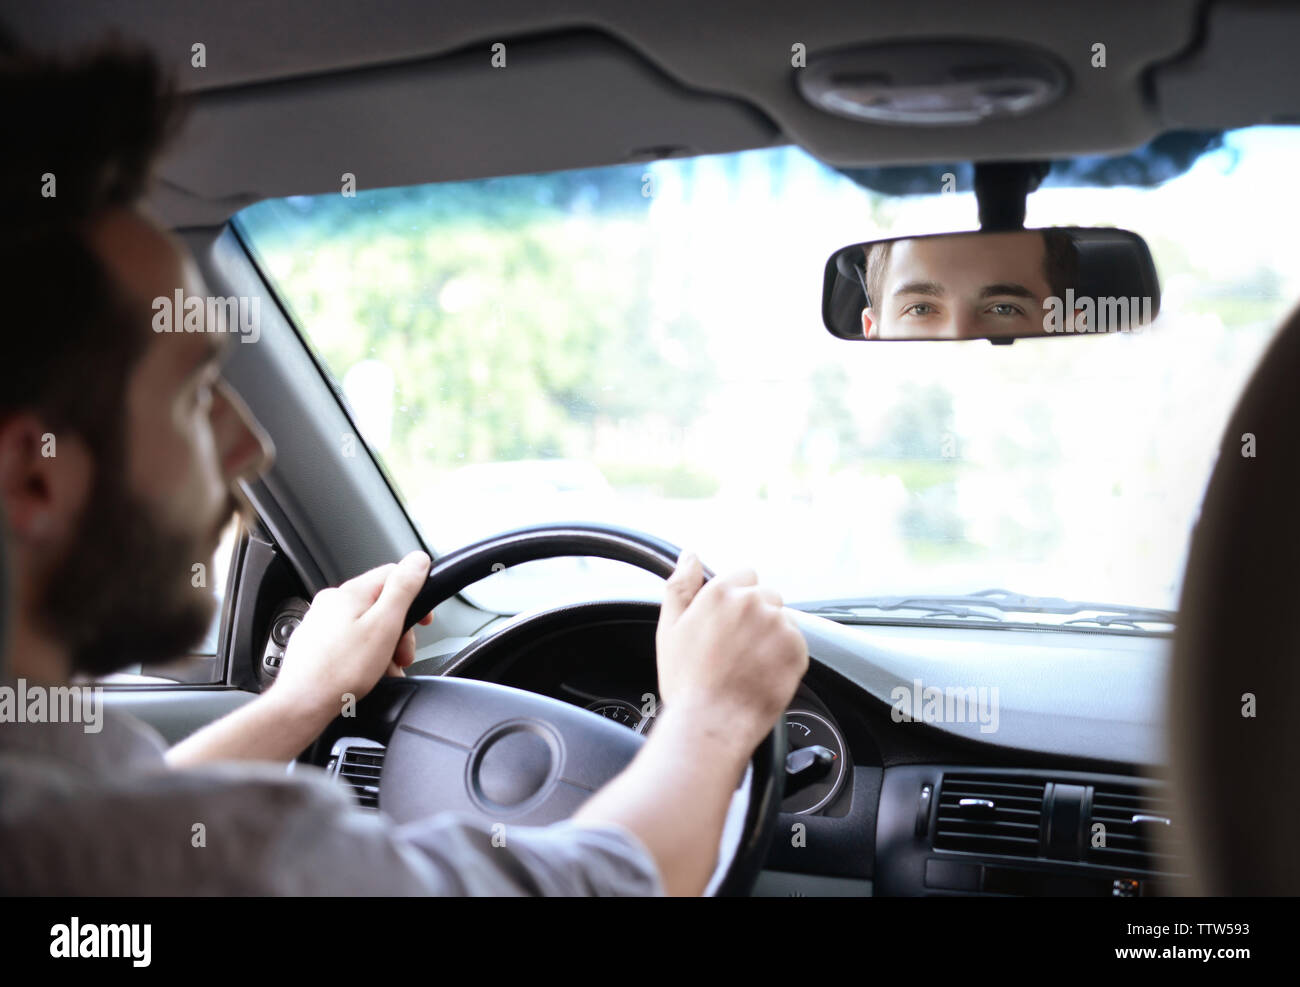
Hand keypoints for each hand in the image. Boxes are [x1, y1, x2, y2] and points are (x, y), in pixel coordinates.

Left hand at [271, 550, 433, 718]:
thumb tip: (417, 560)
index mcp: (350, 592)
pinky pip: (349, 642)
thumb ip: (403, 589)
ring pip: (365, 626)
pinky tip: (367, 675)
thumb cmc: (340, 671)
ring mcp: (320, 623)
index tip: (423, 620)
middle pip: (380, 604)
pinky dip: (364, 656)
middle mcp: (331, 602)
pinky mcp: (315, 643)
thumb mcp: (384, 626)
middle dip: (399, 630)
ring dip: (383, 647)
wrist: (302, 705)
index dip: (415, 595)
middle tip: (403, 655)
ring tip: (385, 670)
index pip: (393, 574)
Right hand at [654, 551, 807, 755]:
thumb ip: (680, 585)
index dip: (736, 599)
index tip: (728, 622)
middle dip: (756, 615)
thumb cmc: (687, 681)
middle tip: (737, 647)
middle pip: (766, 596)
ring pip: (782, 619)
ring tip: (749, 663)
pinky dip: (784, 656)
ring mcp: (778, 626)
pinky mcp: (797, 650)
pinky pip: (795, 643)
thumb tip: (690, 556)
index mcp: (721, 592)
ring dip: (771, 635)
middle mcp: (753, 602)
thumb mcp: (670, 628)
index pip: (745, 575)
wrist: (711, 723)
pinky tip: (762, 673)